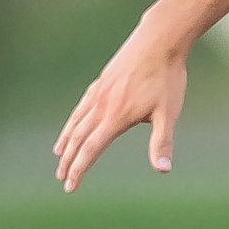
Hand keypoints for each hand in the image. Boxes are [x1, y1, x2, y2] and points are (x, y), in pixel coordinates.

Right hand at [54, 22, 187, 192]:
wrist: (158, 41)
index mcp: (116, 117)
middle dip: (69, 161)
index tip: (70, 187)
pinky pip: (82, 106)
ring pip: (76, 121)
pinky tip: (74, 123)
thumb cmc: (167, 78)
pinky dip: (73, 119)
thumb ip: (162, 142)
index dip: (79, 170)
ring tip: (59, 155)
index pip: (91, 150)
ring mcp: (99, 92)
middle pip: (78, 139)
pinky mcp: (102, 81)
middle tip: (62, 178)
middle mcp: (101, 106)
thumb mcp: (169, 113)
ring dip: (66, 141)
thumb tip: (163, 170)